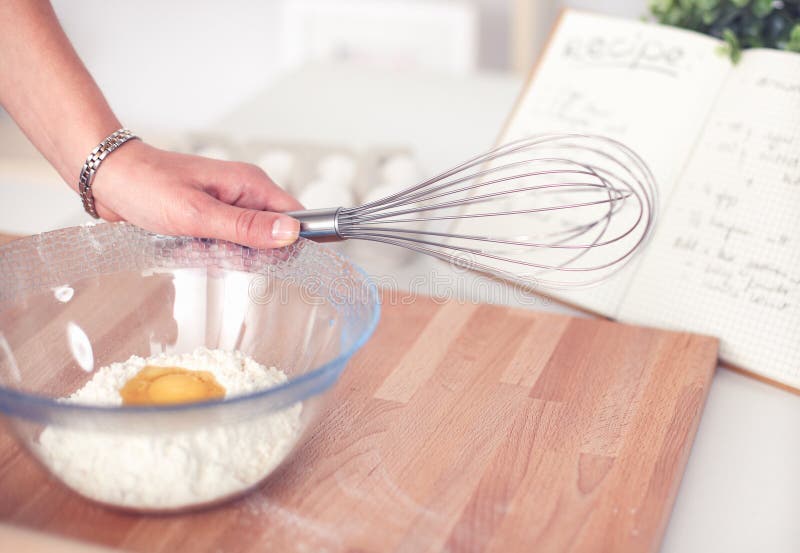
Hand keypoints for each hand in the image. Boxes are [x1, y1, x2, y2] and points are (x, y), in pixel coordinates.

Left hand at [90, 140, 302, 248]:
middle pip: (274, 234)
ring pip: (250, 243)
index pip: (296, 215)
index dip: (296, 241)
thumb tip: (290, 233)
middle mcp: (244, 193)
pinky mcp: (211, 217)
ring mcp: (228, 205)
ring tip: (200, 251)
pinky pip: (227, 243)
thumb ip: (245, 226)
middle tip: (223, 257)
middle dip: (255, 254)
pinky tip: (193, 252)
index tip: (283, 266)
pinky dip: (214, 254)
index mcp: (250, 184)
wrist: (107, 177)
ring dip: (231, 256)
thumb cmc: (147, 187)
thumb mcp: (197, 213)